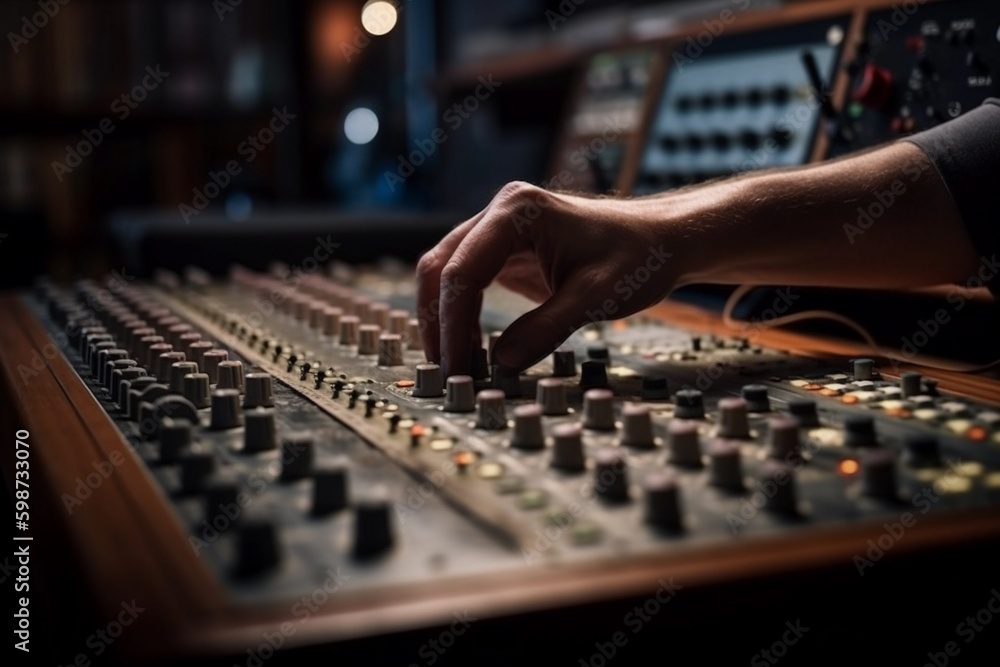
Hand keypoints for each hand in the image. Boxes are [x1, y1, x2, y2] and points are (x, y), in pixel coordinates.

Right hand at [415, 181, 684, 375]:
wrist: (662, 240)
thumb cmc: (638, 257)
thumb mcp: (595, 298)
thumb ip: (545, 330)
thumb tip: (501, 364)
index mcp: (517, 212)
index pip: (463, 271)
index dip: (454, 324)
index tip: (459, 367)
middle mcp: (500, 211)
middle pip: (441, 266)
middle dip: (438, 321)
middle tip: (446, 370)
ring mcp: (499, 227)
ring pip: (446, 272)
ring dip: (445, 318)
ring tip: (456, 364)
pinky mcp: (505, 248)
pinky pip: (468, 279)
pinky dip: (462, 313)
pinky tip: (471, 346)